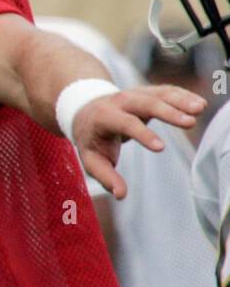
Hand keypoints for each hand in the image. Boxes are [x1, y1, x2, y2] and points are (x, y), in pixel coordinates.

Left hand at [71, 85, 203, 197]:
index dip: (143, 134)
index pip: (125, 123)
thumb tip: (121, 195)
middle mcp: (119, 101)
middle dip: (168, 112)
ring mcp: (134, 94)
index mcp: (103, 117)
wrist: (85, 111)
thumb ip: (106, 176)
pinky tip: (199, 104)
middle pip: (145, 103)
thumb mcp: (91, 160)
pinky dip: (183, 96)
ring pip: (159, 94)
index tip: (161, 148)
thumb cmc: (91, 140)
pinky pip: (166, 91)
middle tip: (190, 123)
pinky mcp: (147, 92)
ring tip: (200, 108)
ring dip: (181, 100)